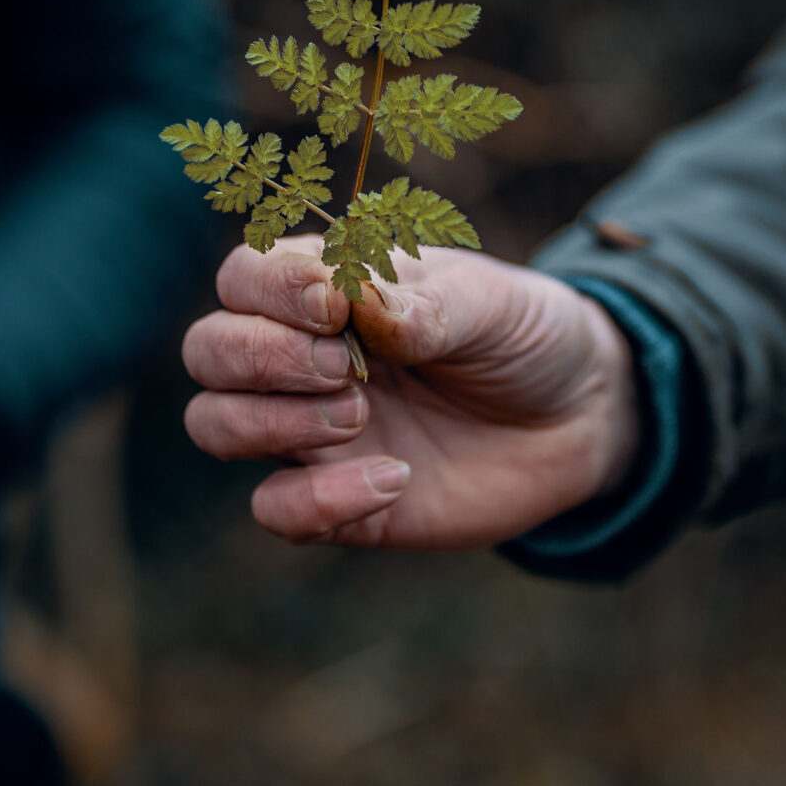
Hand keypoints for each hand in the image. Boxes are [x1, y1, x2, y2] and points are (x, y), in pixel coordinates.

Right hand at [182, 238, 642, 546]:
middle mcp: (301, 357)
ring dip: (272, 422)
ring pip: (215, 425)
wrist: (578, 418)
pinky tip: (392, 480)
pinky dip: (316, 501)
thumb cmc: (523, 337)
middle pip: (208, 350)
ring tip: (358, 415)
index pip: (244, 275)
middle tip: (345, 367)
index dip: (270, 289)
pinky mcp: (338, 502)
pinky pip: (276, 510)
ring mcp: (311, 432)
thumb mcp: (493, 304)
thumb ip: (426, 304)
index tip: (334, 305)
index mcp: (328, 288)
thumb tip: (357, 302)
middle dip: (260, 357)